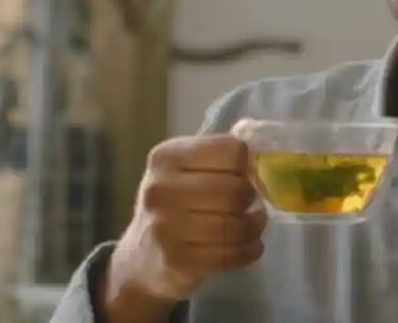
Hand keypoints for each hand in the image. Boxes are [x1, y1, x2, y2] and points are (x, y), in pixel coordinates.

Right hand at [106, 134, 267, 304]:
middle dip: (252, 199)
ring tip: (252, 225)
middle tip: (249, 204)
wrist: (141, 258)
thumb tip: (257, 137)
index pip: (231, 150)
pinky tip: (249, 246)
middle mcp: (160, 189)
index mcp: (167, 157)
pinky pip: (230, 255)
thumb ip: (221, 153)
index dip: (247, 165)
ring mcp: (165, 227)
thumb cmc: (176, 204)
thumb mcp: (187, 169)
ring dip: (254, 227)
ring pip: (236, 225)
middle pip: (235, 190)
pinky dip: (249, 251)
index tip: (245, 175)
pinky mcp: (176, 261)